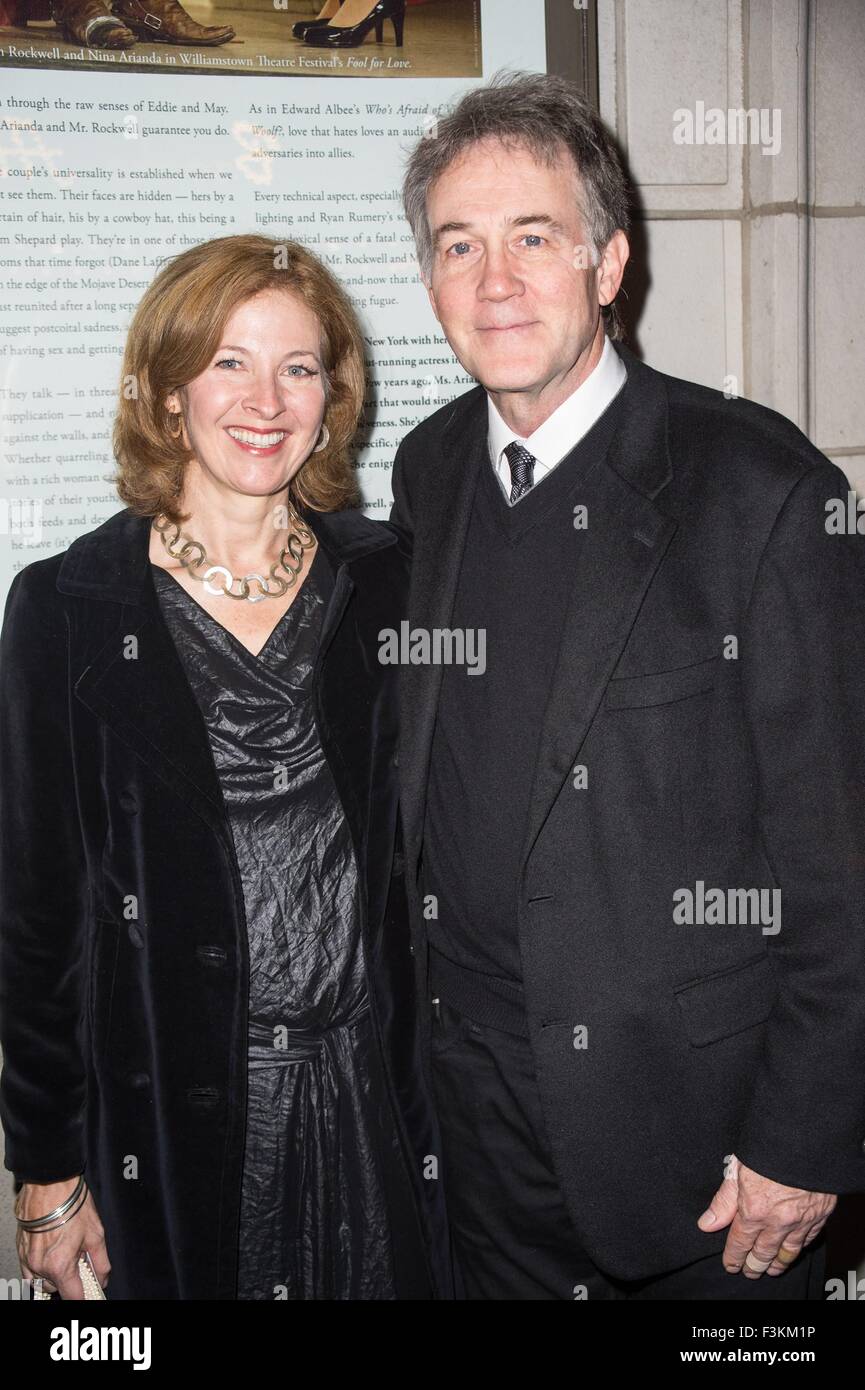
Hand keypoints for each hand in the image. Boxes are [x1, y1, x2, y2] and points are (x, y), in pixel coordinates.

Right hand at [16, 1176, 110, 1298]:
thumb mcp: (96, 1233)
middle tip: (78, 1261)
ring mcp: (28, 1259)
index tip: (89, 1292)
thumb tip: (103, 1277)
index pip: (73, 1296)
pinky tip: (50, 1253)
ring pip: (42, 1280)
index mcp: (60, 1265)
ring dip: (53, 1274)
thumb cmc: (72, 1203)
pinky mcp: (21, 1249)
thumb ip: (101, 1261)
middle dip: (69, 1280)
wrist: (50, 1183)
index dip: (84, 1295)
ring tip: (64, 1253)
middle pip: (56, 1289)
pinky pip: (29, 1270)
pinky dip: (40, 1268)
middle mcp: (40, 1266)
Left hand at [697, 1153, 834, 1276]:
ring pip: (788, 1252)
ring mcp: (801, 1221)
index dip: (734, 1258)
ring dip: (778, 1263)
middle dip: (755, 1265)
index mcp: (754, 1211)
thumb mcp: (738, 1170)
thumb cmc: (768, 1149)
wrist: (805, 1141)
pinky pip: (808, 1240)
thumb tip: (706, 1224)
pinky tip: (794, 1250)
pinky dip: (799, 1248)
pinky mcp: (820, 1215)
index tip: (730, 1265)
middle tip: (749, 1272)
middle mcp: (778, 1222)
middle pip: (764, 1253)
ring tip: (771, 1269)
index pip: (740, 1244)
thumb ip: (724, 1201)